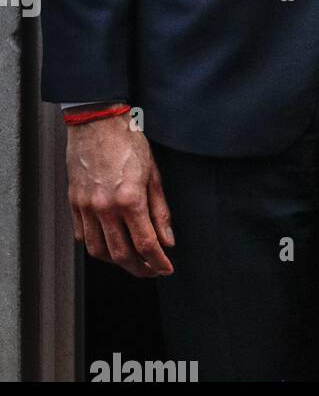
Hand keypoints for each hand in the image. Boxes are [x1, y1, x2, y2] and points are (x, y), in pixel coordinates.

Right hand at [66, 114, 175, 277]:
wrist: (98, 124)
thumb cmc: (128, 143)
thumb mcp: (154, 175)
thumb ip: (161, 211)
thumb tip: (168, 240)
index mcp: (130, 199)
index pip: (146, 244)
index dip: (158, 262)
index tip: (166, 268)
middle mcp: (105, 208)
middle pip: (122, 254)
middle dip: (139, 268)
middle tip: (152, 271)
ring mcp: (86, 208)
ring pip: (100, 251)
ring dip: (118, 262)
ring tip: (133, 262)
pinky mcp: (74, 204)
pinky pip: (83, 237)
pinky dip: (98, 248)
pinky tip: (111, 246)